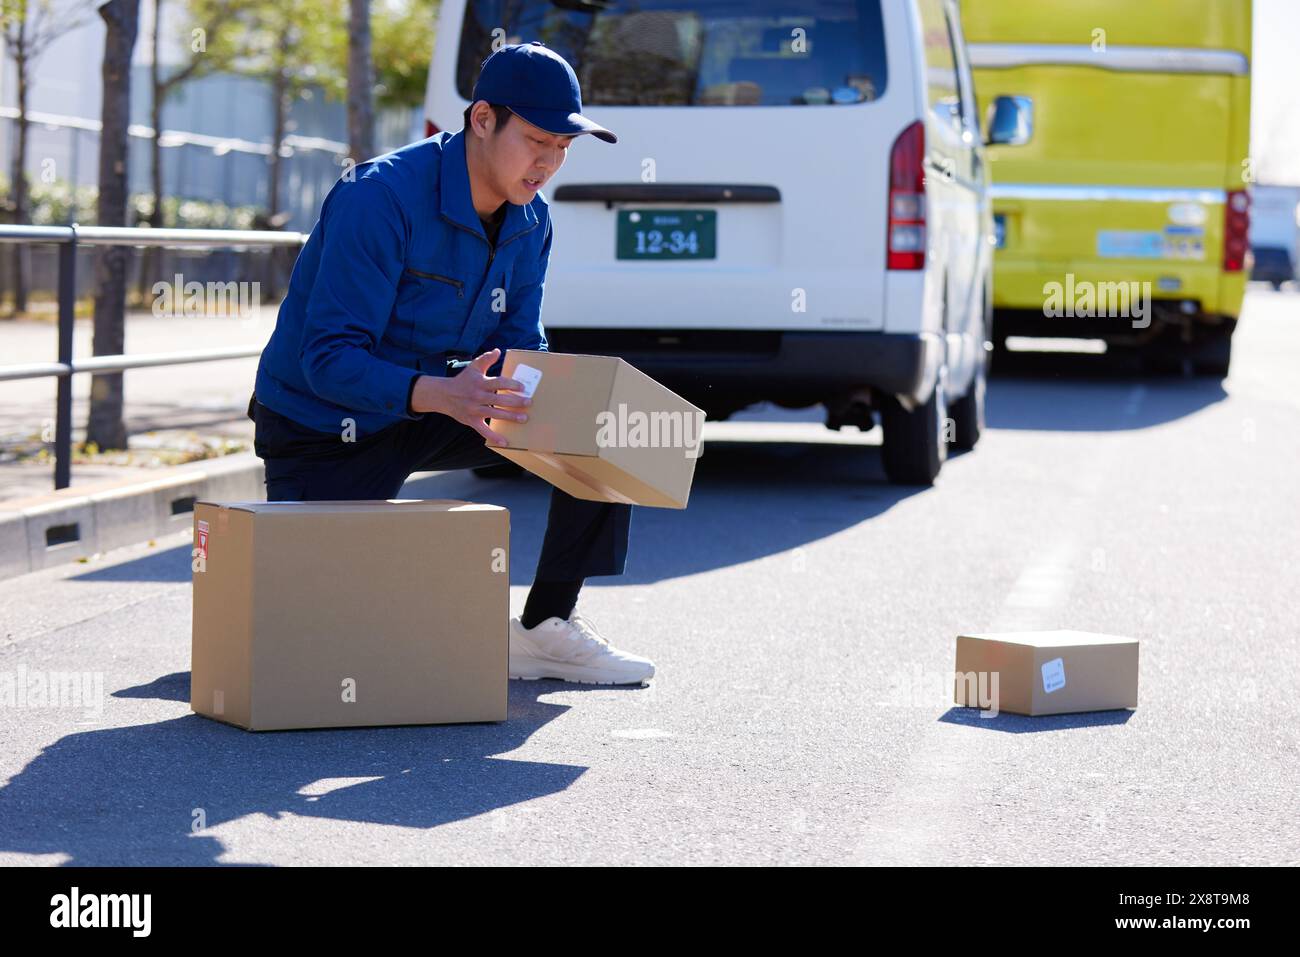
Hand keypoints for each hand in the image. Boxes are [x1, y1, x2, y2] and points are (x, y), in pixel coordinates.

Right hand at [410, 348, 529, 446]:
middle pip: (499, 399)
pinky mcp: (471, 421)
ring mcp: (475, 410)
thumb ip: (486, 359)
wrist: (443, 395)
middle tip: (529, 403)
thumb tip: (498, 351)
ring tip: (524, 418)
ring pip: (495, 414)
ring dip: (510, 417)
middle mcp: (478, 396)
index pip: (498, 383)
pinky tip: (505, 441)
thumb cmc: (463, 381)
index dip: (511, 384)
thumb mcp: (474, 367)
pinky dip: (494, 437)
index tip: (523, 387)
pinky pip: (484, 431)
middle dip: (515, 401)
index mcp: (480, 383)